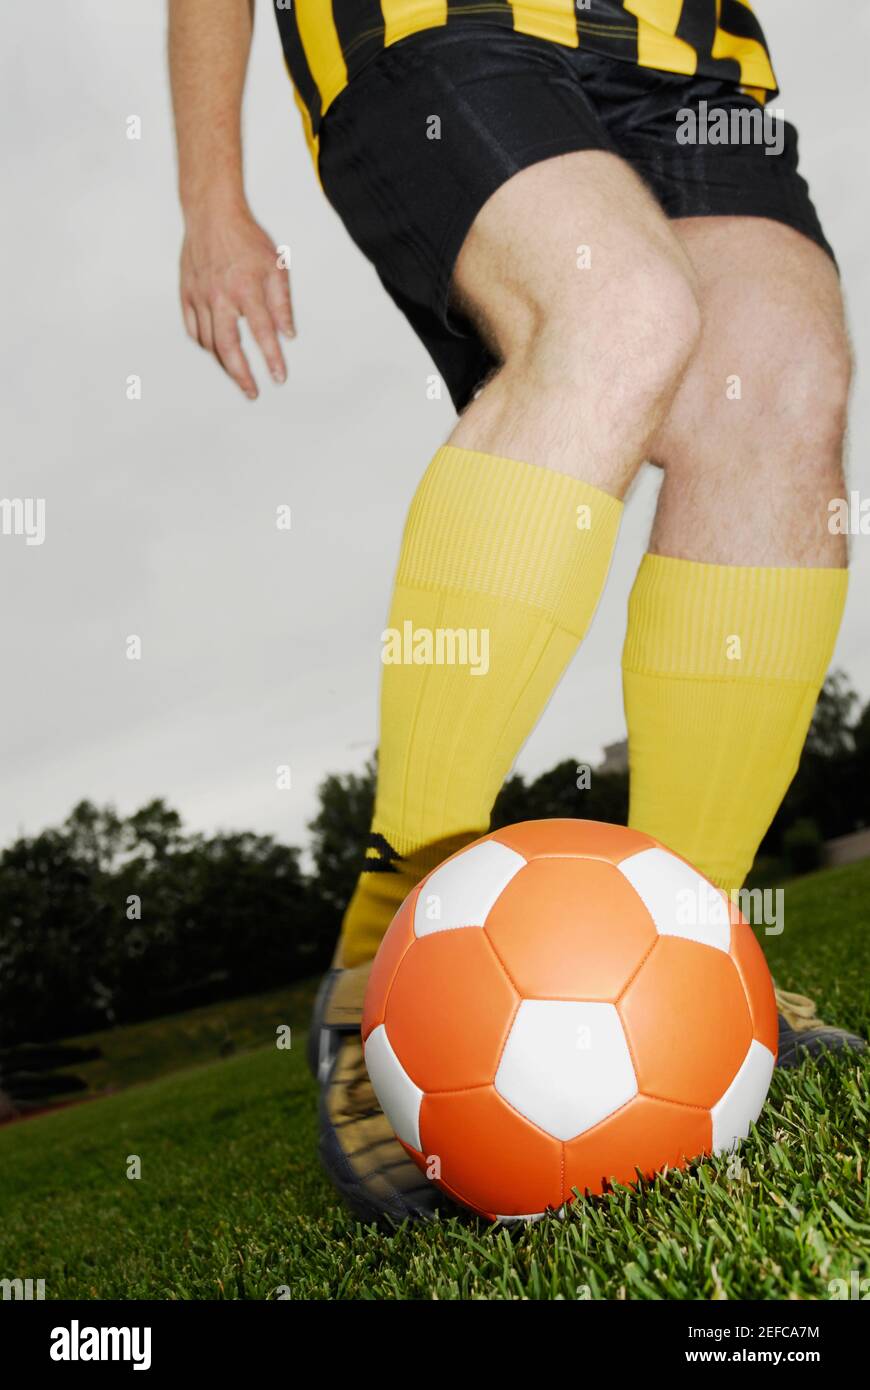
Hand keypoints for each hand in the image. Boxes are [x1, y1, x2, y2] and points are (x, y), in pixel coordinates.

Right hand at [180, 202, 293, 398]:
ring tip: (237, 373)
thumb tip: (288, 335)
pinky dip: (204, 343)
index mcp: (246, 289)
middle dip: (242, 376)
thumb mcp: (276, 267)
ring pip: (209, 342)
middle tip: (252, 392)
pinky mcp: (186, 293)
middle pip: (228, 348)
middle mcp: (220, 296)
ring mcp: (200, 296)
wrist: (211, 214)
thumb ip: (282, 303)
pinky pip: (192, 329)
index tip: (279, 378)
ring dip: (223, 362)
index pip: (263, 334)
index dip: (272, 359)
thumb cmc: (246, 238)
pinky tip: (215, 349)